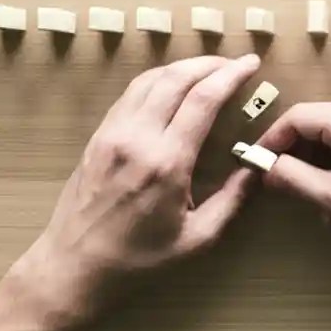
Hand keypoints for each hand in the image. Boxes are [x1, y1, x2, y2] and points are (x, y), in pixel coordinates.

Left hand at [11, 54, 261, 325]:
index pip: (203, 99)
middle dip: (210, 63)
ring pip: (150, 80)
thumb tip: (257, 169)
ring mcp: (113, 134)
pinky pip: (130, 94)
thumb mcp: (196, 240)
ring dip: (182, 67)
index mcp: (166, 162)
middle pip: (176, 78)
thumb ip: (232, 201)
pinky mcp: (98, 137)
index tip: (251, 64)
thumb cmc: (138, 261)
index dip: (231, 75)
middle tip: (234, 63)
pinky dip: (157, 80)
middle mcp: (137, 138)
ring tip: (207, 69)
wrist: (73, 267)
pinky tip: (172, 86)